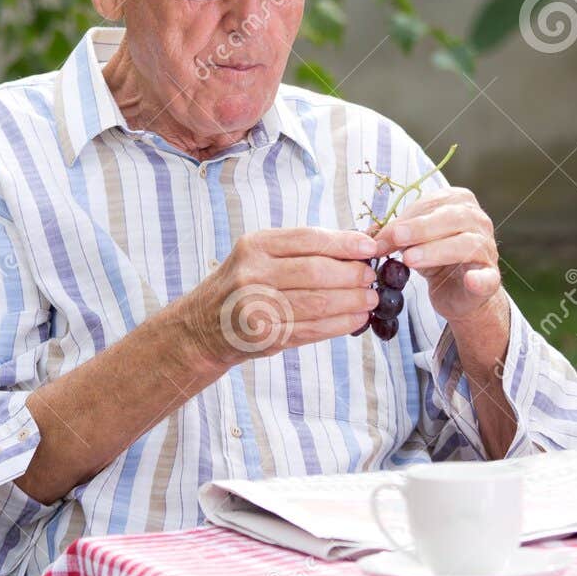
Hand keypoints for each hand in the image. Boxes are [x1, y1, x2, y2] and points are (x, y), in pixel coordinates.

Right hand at [187, 227, 378, 363]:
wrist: (204, 326)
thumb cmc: (244, 285)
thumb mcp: (262, 256)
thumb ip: (303, 250)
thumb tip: (357, 246)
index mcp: (256, 246)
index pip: (309, 239)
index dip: (345, 243)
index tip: (370, 248)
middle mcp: (252, 273)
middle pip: (317, 272)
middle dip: (353, 276)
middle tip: (372, 278)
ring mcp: (256, 307)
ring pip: (319, 303)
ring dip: (353, 302)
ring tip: (371, 300)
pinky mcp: (264, 336)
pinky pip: (313, 329)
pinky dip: (340, 325)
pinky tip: (356, 319)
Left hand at [372, 187, 502, 325]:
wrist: (456, 292)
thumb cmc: (435, 259)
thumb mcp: (412, 242)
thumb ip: (395, 236)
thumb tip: (370, 237)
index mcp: (459, 203)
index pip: (432, 204)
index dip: (406, 218)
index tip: (382, 235)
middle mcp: (478, 221)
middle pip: (452, 218)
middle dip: (421, 228)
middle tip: (396, 239)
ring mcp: (487, 249)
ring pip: (466, 244)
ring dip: (436, 250)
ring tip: (409, 259)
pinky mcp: (491, 278)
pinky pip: (488, 277)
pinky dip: (480, 279)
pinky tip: (470, 281)